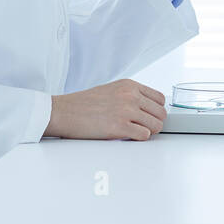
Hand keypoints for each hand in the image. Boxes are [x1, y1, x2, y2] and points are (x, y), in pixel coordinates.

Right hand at [46, 79, 166, 140]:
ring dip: (148, 132)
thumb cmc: (83, 103)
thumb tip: (147, 108)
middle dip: (154, 123)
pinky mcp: (120, 127)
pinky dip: (139, 138)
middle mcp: (130, 95)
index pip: (159, 99)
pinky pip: (144, 135)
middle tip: (143, 127)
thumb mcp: (111, 89)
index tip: (150, 116)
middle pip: (161, 113)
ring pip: (156, 125)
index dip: (156, 110)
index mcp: (129, 85)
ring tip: (135, 132)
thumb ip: (129, 95)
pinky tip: (128, 136)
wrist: (63, 112)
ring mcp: (126, 110)